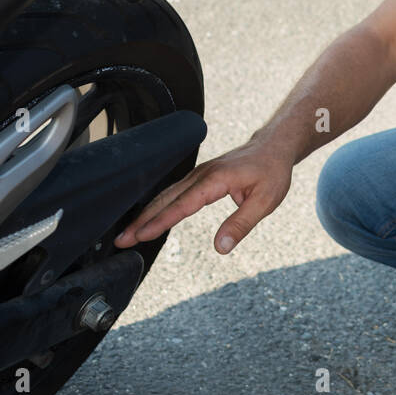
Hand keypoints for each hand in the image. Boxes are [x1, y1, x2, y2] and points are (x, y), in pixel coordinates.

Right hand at [113, 133, 294, 253]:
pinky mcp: (200, 176)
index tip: (141, 235)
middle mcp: (202, 174)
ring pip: (166, 194)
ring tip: (128, 233)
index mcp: (216, 180)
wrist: (274, 147)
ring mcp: (199, 173)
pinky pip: (174, 191)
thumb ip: (241, 224)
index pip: (183, 205)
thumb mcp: (265, 201)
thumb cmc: (272, 172)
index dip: (160, 221)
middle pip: (166, 199)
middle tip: (121, 240)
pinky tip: (149, 217)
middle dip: (142, 220)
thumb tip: (220, 247)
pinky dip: (158, 205)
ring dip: (146, 213)